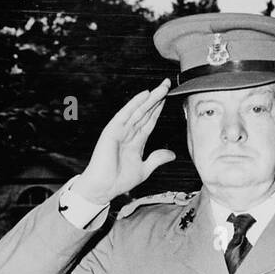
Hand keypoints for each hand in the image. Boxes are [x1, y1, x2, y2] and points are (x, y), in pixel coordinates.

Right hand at [76, 79, 175, 206]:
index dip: (158, 110)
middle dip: (157, 99)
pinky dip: (135, 103)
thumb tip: (171, 154)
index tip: (168, 98)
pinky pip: (125, 113)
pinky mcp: (113, 130)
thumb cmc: (118, 181)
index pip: (149, 121)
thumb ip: (157, 159)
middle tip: (167, 85)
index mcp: (136, 142)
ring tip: (162, 87)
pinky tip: (145, 94)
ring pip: (138, 110)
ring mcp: (121, 131)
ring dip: (150, 98)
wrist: (103, 188)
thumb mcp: (144, 169)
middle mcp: (129, 134)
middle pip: (145, 112)